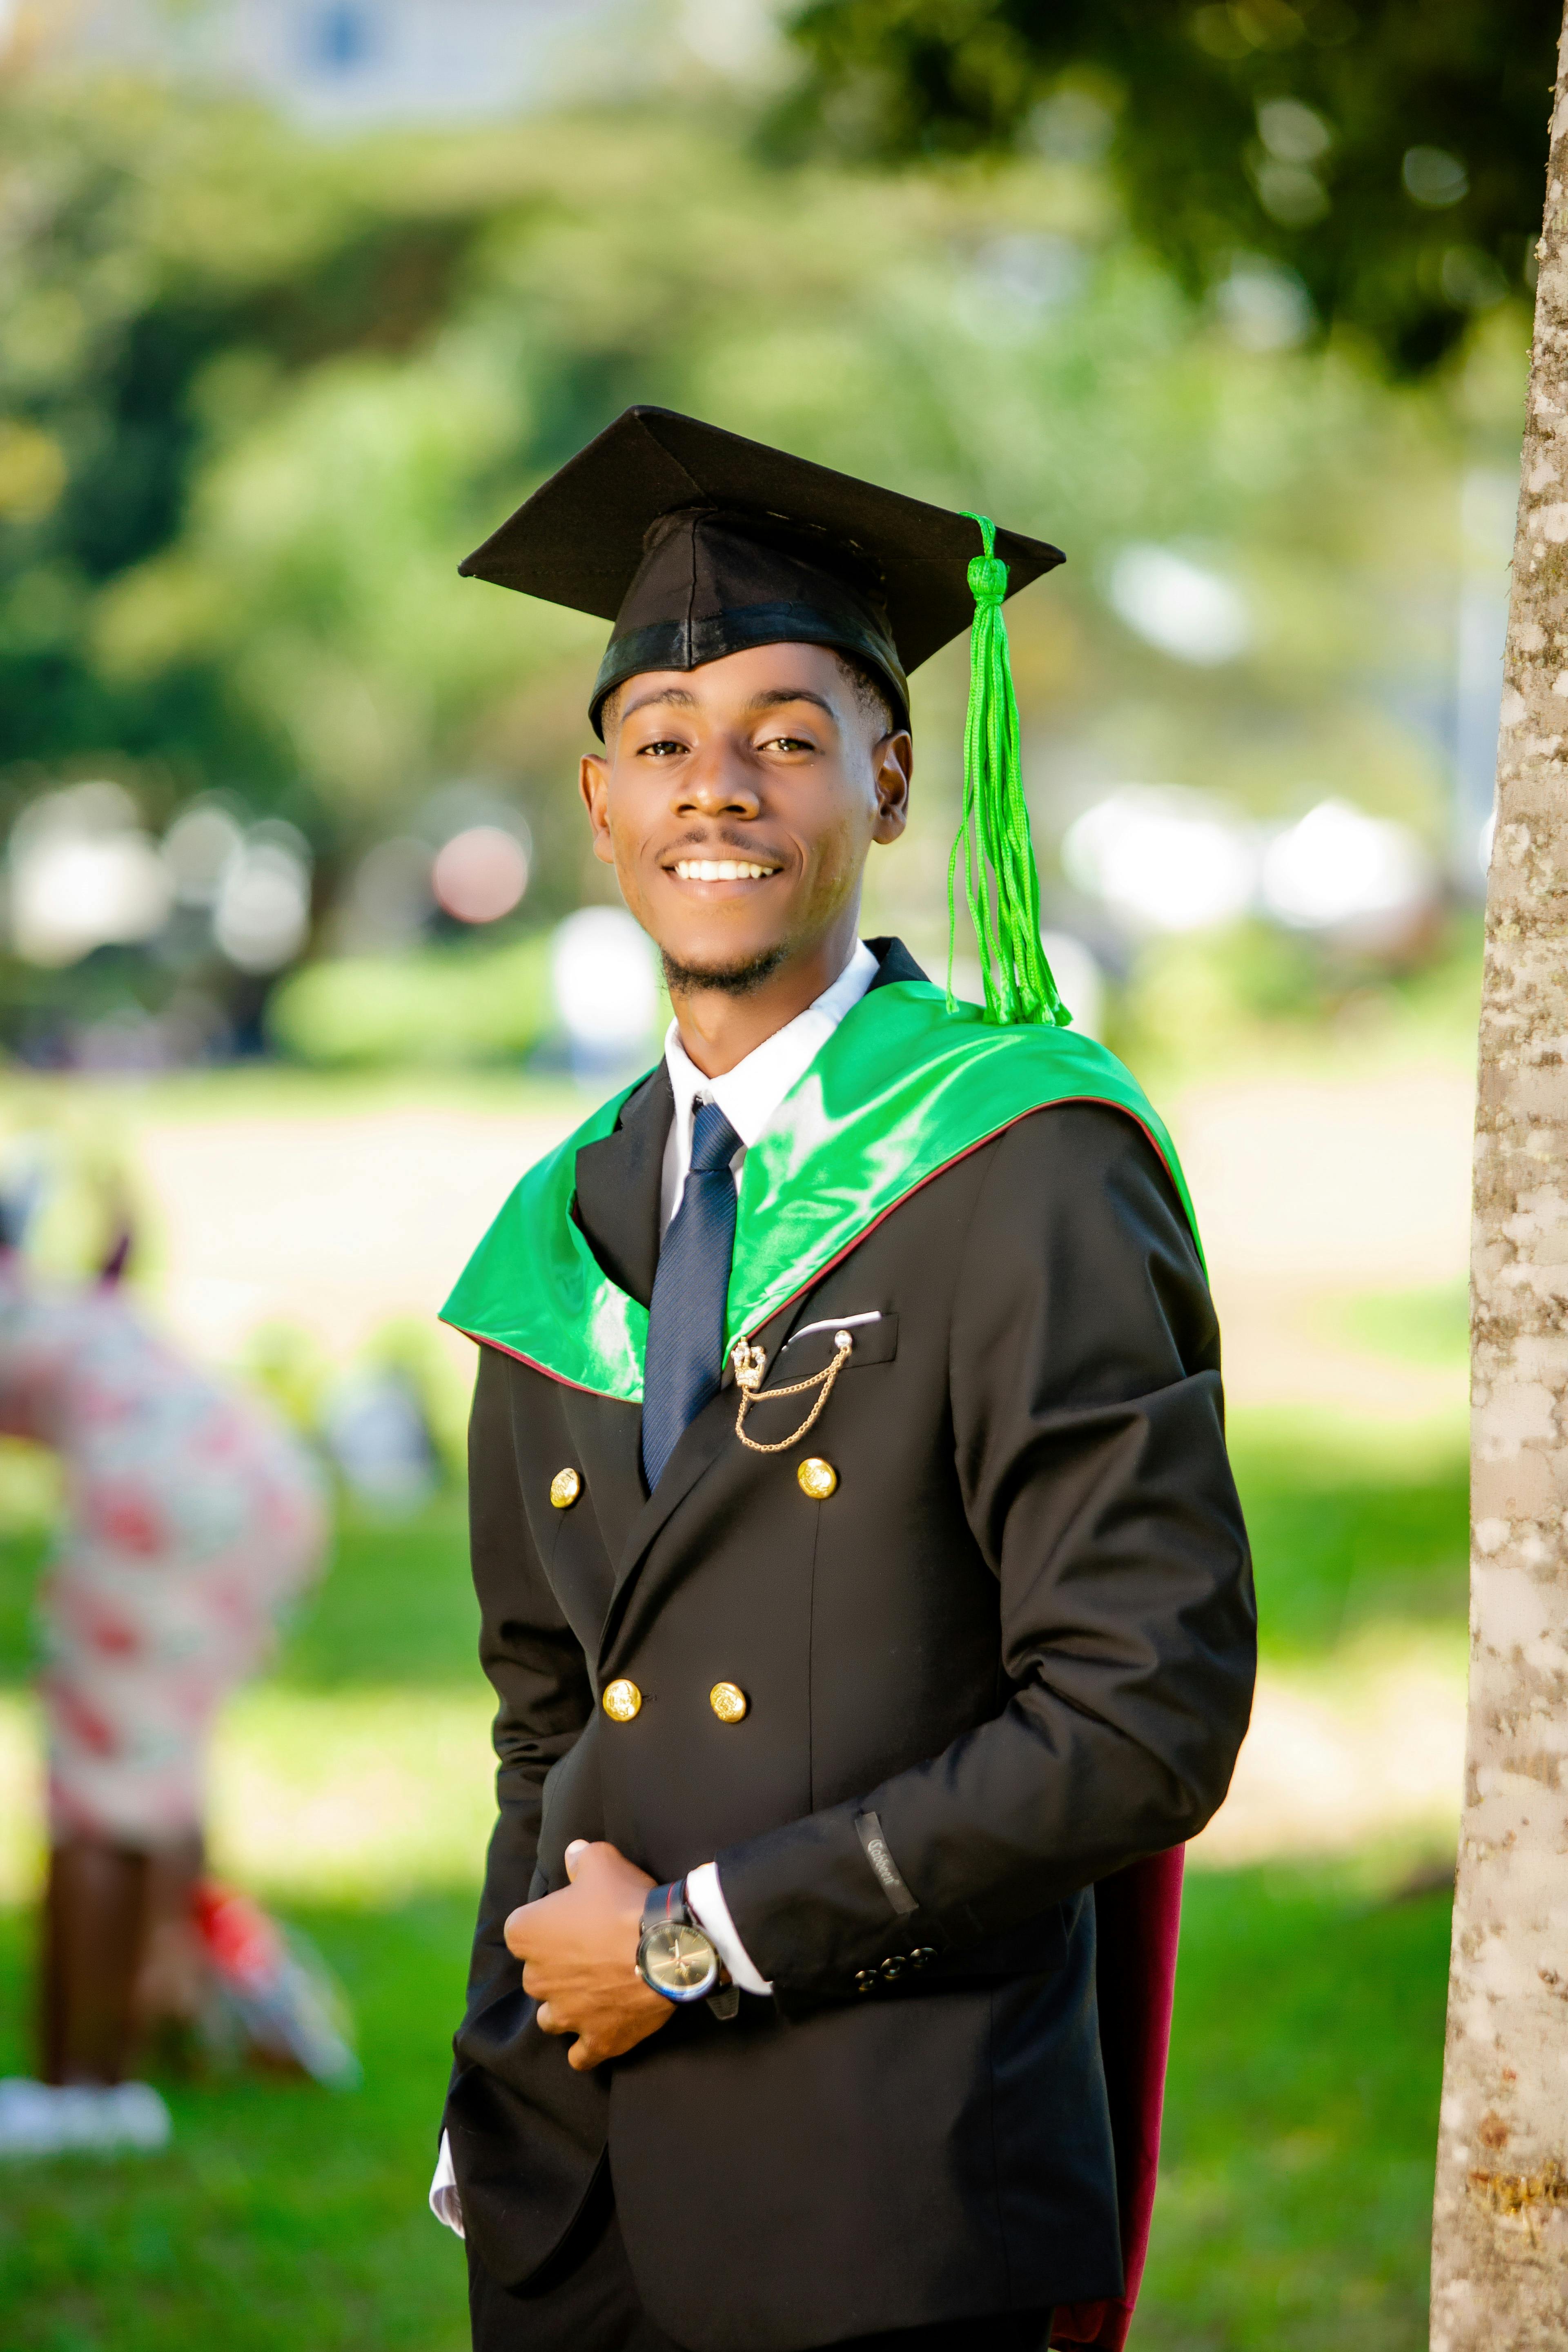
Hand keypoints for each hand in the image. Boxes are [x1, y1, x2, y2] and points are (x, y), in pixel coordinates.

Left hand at [504, 1841, 672, 2070]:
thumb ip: (580, 1857)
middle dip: (557, 1968)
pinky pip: (580, 2055)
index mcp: (526, 1933)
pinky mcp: (596, 2040)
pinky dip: (587, 2046)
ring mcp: (565, 2014)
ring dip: (566, 2007)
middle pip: (536, 1976)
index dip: (547, 1923)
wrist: (666, 1946)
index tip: (571, 1919)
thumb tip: (572, 1854)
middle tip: (591, 1953)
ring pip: (551, 2018)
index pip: (521, 1930)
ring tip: (595, 1993)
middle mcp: (536, 1979)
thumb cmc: (626, 1901)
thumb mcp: (601, 1860)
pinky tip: (601, 2032)